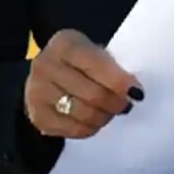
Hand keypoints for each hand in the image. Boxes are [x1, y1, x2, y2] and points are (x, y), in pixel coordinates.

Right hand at [23, 29, 142, 138]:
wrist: (45, 74)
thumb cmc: (78, 63)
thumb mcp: (92, 52)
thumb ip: (110, 67)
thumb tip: (132, 92)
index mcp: (64, 44)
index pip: (96, 64)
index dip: (119, 81)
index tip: (137, 93)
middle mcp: (45, 65)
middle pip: (93, 94)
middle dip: (116, 103)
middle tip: (125, 105)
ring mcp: (37, 91)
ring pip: (85, 115)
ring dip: (104, 117)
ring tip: (109, 112)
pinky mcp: (37, 116)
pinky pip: (74, 130)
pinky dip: (91, 128)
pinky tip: (94, 120)